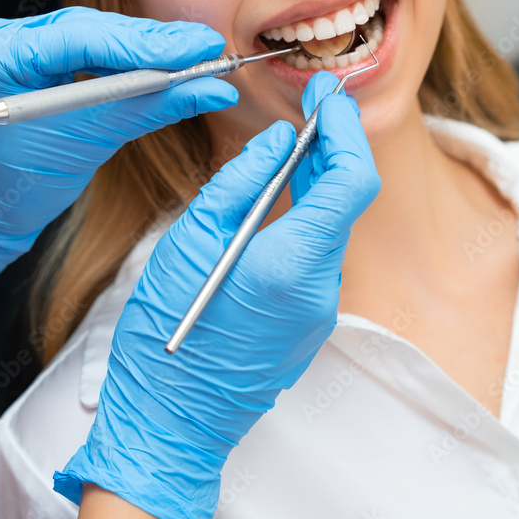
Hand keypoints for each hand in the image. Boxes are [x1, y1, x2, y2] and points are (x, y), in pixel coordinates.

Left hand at [0, 6, 237, 309]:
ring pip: (91, 32)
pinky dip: (122, 57)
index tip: (197, 48)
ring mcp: (3, 37)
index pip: (80, 38)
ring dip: (142, 48)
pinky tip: (160, 61)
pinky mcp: (24, 44)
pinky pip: (83, 43)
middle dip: (151, 44)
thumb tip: (209, 88)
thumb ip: (150, 107)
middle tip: (206, 50)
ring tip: (193, 56)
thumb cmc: (14, 188)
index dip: (145, 44)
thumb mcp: (90, 143)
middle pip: (89, 29)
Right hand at [53, 71, 379, 518]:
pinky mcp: (308, 323)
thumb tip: (279, 142)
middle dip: (334, 145)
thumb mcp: (191, 240)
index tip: (329, 95)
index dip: (345, 128)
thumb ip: (241, 181)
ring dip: (319, 180)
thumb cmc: (167, 335)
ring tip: (294, 142)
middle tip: (314, 103)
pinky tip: (279, 198)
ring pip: (332, 226)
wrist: (170, 422)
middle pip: (346, 199)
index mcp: (295, 262)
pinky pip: (317, 254)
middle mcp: (322, 287)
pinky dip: (307, 216)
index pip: (352, 177)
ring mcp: (320, 310)